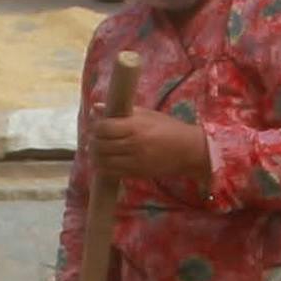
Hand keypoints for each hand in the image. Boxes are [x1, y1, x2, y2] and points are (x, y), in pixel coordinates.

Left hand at [86, 99, 216, 197]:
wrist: (188, 151)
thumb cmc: (168, 128)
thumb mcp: (147, 114)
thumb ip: (121, 111)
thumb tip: (96, 106)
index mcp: (135, 127)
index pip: (103, 128)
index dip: (95, 127)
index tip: (97, 126)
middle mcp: (132, 146)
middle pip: (99, 146)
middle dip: (93, 142)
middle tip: (94, 139)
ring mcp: (133, 162)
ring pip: (102, 162)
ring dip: (95, 157)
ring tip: (97, 151)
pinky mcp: (136, 174)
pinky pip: (111, 173)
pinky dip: (103, 168)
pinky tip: (105, 162)